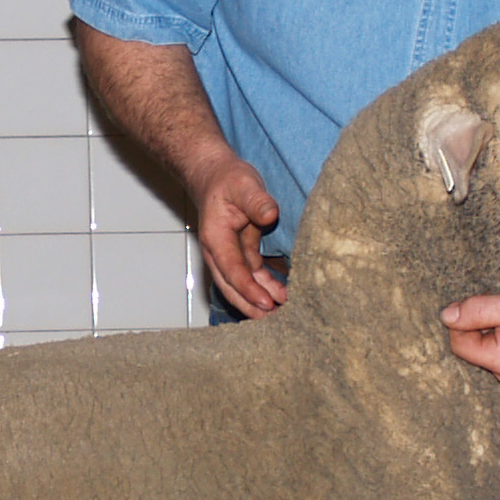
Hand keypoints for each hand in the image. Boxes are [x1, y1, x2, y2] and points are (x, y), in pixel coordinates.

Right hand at [193, 157, 286, 318]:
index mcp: (216, 238)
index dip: (248, 288)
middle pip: (233, 287)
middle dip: (252, 306)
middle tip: (275, 322)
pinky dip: (266, 288)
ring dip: (261, 301)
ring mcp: (230, 256)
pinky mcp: (242, 254)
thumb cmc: (228, 179)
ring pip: (243, 286)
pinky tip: (283, 297)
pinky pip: (254, 277)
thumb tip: (270, 214)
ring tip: (284, 314)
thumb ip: (256, 200)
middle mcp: (219, 253)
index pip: (232, 269)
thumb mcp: (243, 184)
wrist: (216, 176)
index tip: (266, 302)